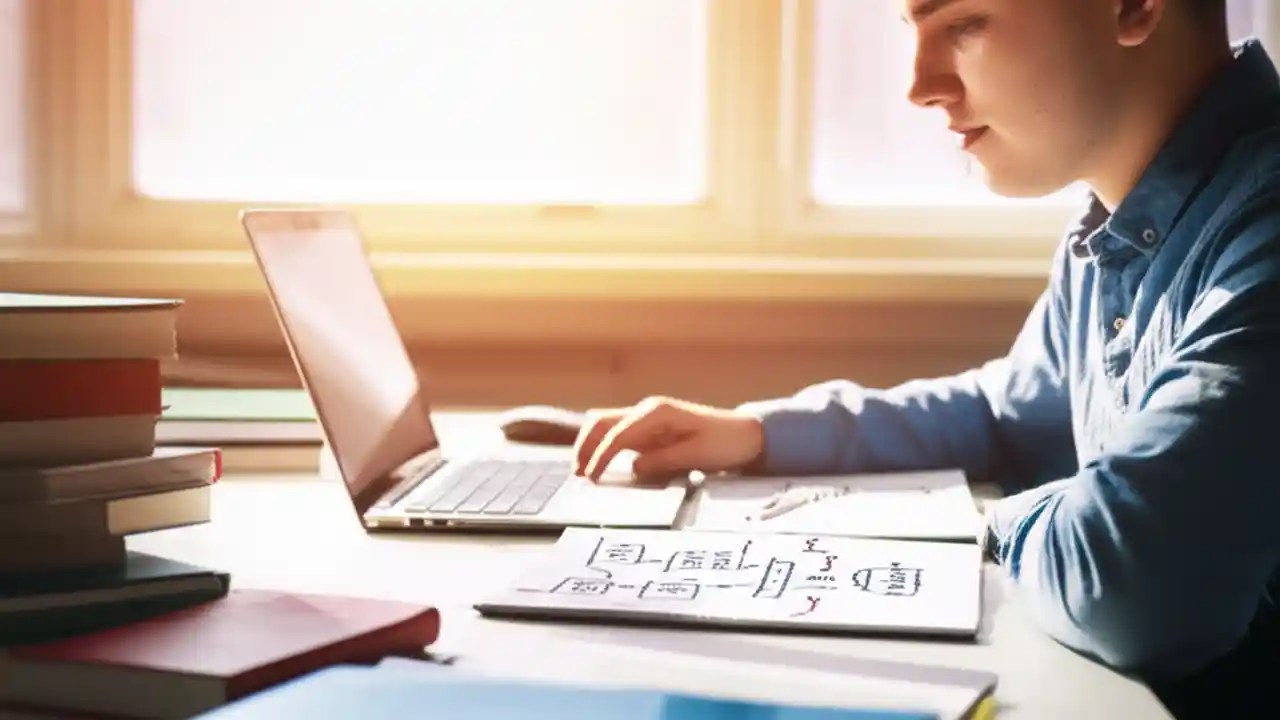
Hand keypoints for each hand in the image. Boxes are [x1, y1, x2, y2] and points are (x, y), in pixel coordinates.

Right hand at [573, 396, 764, 481]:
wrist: (745, 435)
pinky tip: (599, 467)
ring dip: (590, 446)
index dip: (601, 456)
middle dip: (585, 446)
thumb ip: (663, 460)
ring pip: (605, 426)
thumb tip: (633, 467)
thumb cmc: (725, 443)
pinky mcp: (649, 431)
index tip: (591, 477)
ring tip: (583, 472)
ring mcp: (646, 420)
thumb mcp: (697, 455)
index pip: (617, 433)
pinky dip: (603, 448)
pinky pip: (618, 435)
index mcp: (657, 412)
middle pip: (601, 421)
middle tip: (578, 474)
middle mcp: (647, 411)